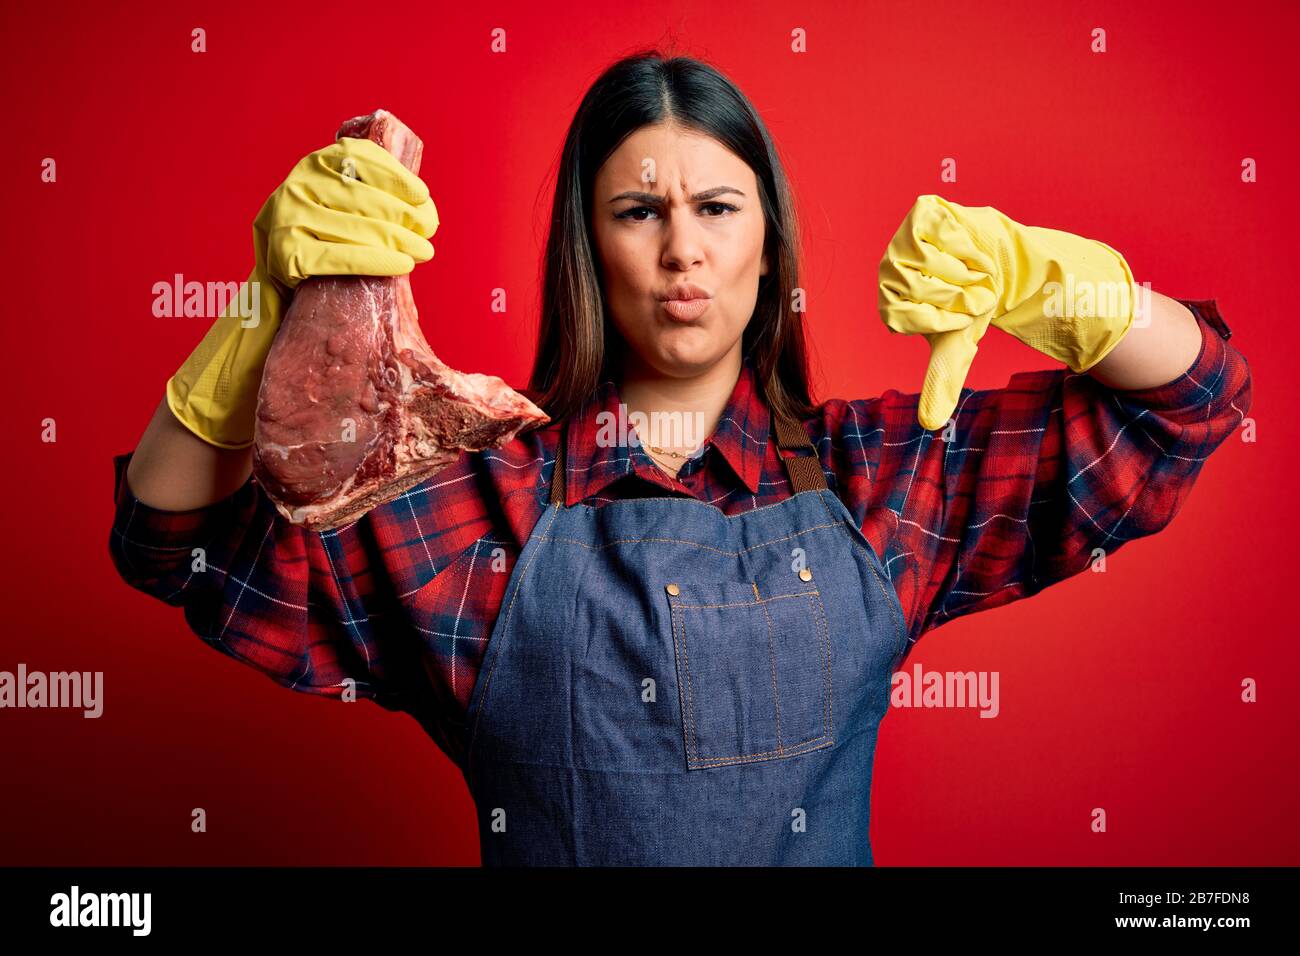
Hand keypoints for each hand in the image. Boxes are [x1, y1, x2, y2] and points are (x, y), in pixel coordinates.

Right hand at [166, 138, 439, 448]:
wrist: (271, 304)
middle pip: (363, 197)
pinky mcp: (285, 256)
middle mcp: (294, 189)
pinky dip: (376, 260)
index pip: (359, 160)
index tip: (423, 197)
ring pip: (357, 226)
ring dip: (399, 238)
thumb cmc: (322, 256)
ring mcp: (285, 221)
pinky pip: (341, 257)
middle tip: (429, 232)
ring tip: (423, 251)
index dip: (396, 178)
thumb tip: (423, 208)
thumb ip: (368, 200)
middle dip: (404, 214)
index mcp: (311, 169)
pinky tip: (402, 264)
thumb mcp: (339, 215)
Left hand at [878, 194, 1135, 429]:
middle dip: (959, 294)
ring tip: (973, 270)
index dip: (944, 317)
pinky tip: (973, 248)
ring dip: (967, 270)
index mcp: (889, 305)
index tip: (959, 314)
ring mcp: (901, 240)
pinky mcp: (923, 212)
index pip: (906, 317)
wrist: (999, 266)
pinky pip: (946, 233)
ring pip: (934, 261)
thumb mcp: (957, 347)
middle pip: (920, 288)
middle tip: (972, 291)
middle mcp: (887, 272)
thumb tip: (930, 425)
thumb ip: (941, 383)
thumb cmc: (971, 306)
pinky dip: (969, 245)